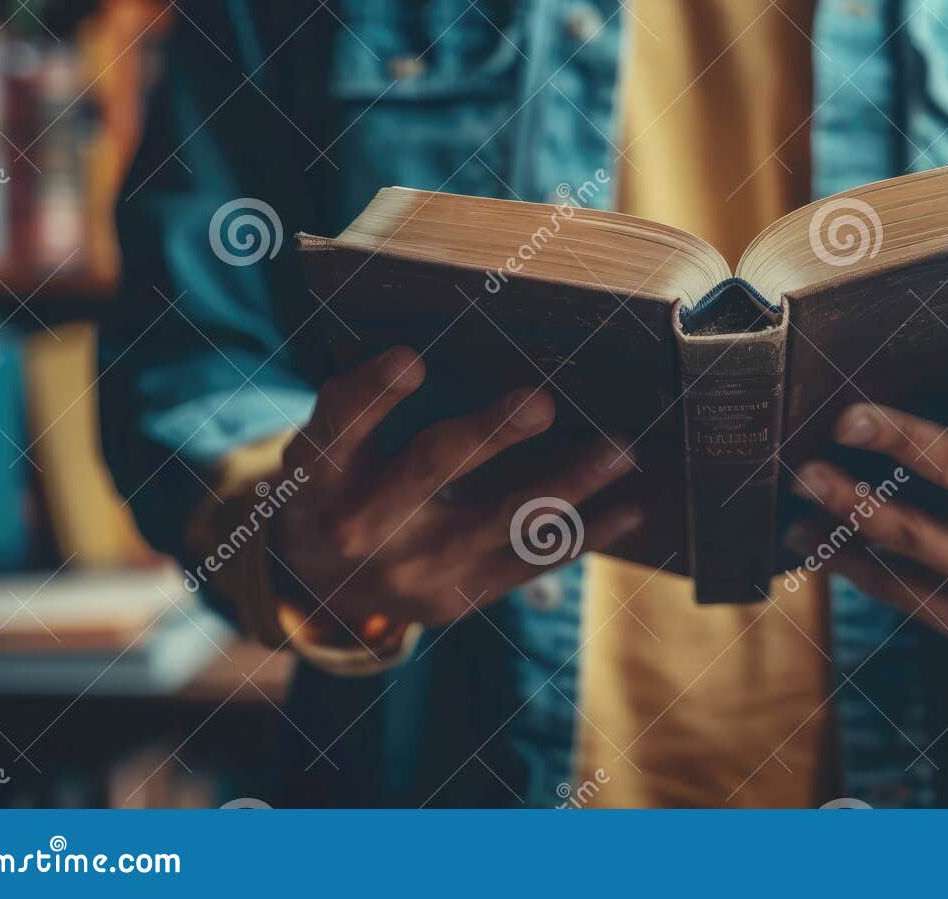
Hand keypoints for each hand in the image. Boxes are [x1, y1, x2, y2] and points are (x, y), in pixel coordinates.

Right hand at [270, 347, 640, 627]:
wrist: (320, 585)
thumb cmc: (336, 485)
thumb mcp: (324, 443)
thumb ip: (360, 404)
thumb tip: (448, 351)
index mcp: (320, 473)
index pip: (341, 424)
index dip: (373, 392)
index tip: (412, 359)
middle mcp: (363, 524)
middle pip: (431, 468)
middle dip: (489, 435)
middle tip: (540, 403)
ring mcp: (416, 567)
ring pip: (501, 520)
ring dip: (568, 484)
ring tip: (619, 450)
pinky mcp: (458, 596)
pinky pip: (530, 563)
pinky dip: (583, 535)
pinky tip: (628, 508)